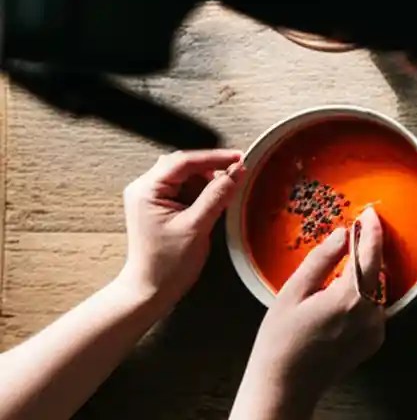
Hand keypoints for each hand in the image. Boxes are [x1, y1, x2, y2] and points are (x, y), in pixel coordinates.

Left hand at [117, 149, 244, 306]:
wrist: (150, 290)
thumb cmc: (166, 264)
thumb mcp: (196, 227)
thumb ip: (217, 196)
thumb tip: (237, 172)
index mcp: (147, 190)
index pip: (183, 161)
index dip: (215, 157)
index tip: (240, 158)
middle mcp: (145, 188)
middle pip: (185, 165)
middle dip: (212, 170)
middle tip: (237, 176)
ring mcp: (152, 197)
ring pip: (187, 176)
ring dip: (208, 182)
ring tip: (225, 195)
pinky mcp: (160, 206)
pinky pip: (185, 189)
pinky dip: (202, 193)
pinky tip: (214, 203)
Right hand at [232, 207, 385, 418]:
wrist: (286, 386)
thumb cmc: (281, 339)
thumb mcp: (294, 292)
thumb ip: (321, 260)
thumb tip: (342, 234)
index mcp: (351, 297)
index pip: (371, 253)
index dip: (372, 229)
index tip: (369, 213)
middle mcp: (371, 312)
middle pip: (376, 270)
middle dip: (366, 250)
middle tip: (351, 235)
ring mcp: (376, 329)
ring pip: (376, 288)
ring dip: (363, 275)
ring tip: (339, 269)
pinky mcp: (374, 340)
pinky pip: (373, 307)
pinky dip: (362, 296)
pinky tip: (339, 298)